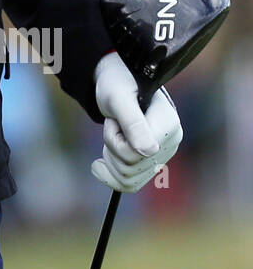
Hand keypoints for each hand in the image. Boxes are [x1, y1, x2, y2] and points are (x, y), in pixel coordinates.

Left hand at [92, 52, 181, 191]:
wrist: (117, 84)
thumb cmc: (117, 84)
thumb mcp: (118, 98)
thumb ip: (132, 122)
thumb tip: (149, 151)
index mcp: (169, 124)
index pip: (136, 153)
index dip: (116, 138)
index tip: (115, 119)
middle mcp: (170, 143)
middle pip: (130, 168)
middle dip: (111, 146)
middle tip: (113, 123)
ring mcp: (161, 155)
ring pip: (128, 178)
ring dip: (110, 156)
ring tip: (114, 132)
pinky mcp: (151, 163)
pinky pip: (130, 184)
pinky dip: (110, 177)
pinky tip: (98, 166)